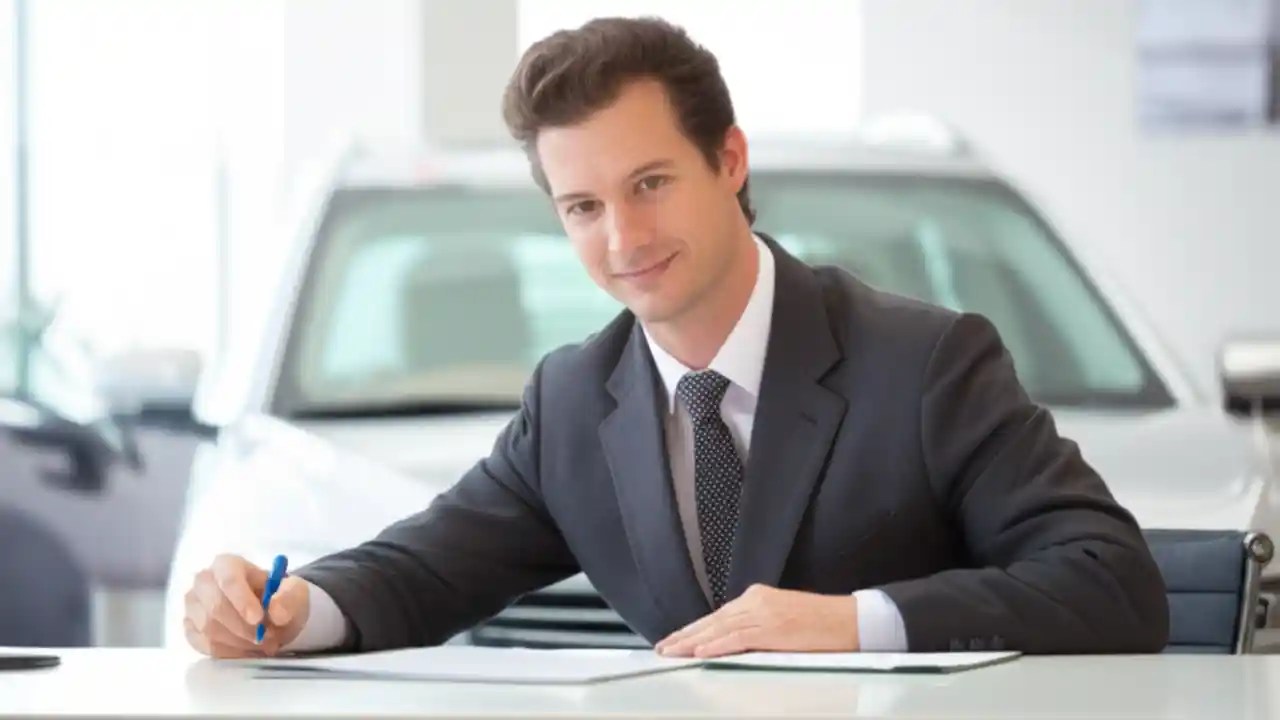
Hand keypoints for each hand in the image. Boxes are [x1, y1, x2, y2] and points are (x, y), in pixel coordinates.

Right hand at [183, 553, 309, 657]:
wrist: (271, 614)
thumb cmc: (278, 597)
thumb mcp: (294, 592)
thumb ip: (289, 598)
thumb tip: (276, 610)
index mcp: (227, 564)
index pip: (228, 578)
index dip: (241, 600)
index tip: (258, 618)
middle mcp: (204, 581)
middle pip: (215, 607)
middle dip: (243, 628)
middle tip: (267, 638)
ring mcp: (193, 605)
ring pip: (209, 629)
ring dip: (239, 642)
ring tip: (263, 644)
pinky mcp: (190, 628)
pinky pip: (204, 645)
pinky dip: (229, 652)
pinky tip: (247, 650)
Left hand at [655, 584, 858, 657]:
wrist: (850, 620)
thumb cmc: (821, 625)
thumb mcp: (782, 620)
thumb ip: (757, 627)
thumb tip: (732, 642)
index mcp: (757, 597)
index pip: (718, 616)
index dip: (694, 629)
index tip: (675, 639)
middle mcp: (755, 601)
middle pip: (712, 620)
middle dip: (685, 635)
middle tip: (663, 647)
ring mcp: (763, 613)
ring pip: (719, 628)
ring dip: (692, 642)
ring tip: (671, 652)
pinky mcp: (772, 628)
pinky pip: (737, 638)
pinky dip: (716, 645)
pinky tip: (699, 653)